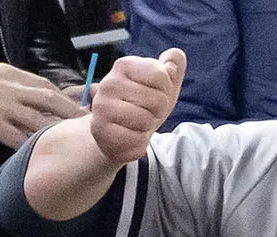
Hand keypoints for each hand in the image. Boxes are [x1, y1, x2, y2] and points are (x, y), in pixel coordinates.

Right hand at [0, 60, 85, 148]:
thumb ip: (21, 83)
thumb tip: (44, 93)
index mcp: (18, 78)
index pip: (51, 90)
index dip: (70, 103)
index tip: (84, 116)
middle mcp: (16, 91)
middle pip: (52, 102)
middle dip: (73, 116)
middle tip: (91, 130)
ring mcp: (5, 108)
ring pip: (38, 121)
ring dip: (56, 134)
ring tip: (70, 148)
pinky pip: (16, 139)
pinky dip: (30, 147)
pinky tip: (40, 157)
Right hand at [88, 49, 185, 165]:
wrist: (120, 133)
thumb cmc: (143, 106)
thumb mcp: (162, 86)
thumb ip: (172, 68)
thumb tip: (176, 54)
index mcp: (125, 65)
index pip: (160, 75)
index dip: (165, 90)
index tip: (154, 94)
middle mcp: (110, 82)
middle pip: (158, 100)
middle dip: (158, 111)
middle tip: (144, 112)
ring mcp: (102, 106)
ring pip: (146, 120)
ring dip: (147, 127)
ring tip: (136, 123)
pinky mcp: (100, 129)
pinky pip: (136, 139)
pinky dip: (138, 141)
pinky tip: (128, 135)